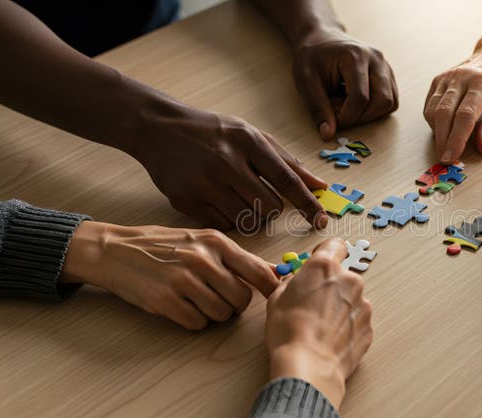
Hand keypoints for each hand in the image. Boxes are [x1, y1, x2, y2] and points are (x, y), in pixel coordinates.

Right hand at [61, 221, 280, 329]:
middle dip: (235, 304)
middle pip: (242, 299)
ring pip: (222, 314)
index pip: (258, 271)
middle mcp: (203, 260)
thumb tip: (275, 272)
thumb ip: (237, 258)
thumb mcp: (202, 240)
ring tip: (197, 299)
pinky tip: (181, 306)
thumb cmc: (163, 245)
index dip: (270, 288)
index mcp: (216, 242)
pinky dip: (193, 320)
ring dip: (214, 314)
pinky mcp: (166, 300)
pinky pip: (197, 323)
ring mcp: (183, 280)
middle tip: (219, 297)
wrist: (115, 250)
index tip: (273, 296)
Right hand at [130, 108, 327, 230]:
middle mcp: (227, 161)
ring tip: (235, 195)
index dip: (308, 203)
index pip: (287, 180)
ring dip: (249, 215)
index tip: (322, 221)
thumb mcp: (252, 136)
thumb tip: (320, 186)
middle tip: (257, 195)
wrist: (160, 128)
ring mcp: (204, 182)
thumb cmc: (214, 132)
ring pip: (247, 220)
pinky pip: (223, 225)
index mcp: (248, 142)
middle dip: (271, 208)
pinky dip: (227, 218)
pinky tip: (217, 200)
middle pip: (269, 207)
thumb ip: (287, 162)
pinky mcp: (185, 199)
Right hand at [265, 238, 372, 408]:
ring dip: (338, 307)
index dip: (325, 253)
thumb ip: (292, 282)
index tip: (319, 262)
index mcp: (325, 267)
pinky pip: (356, 320)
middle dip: (330, 286)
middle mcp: (349, 281)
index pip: (334, 245)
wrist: (308, 366)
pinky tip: (329, 338)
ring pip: (350, 299)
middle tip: (312, 304)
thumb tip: (297, 282)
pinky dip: (346, 326)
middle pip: (342, 275)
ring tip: (319, 326)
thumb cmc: (289, 332)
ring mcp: (362, 304)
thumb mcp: (277, 297)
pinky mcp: (368, 326)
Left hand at [292, 30, 397, 138]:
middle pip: (383, 101)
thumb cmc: (312, 57)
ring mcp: (386, 67)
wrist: (322, 39)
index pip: (361, 98)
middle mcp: (377, 60)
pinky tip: (356, 103)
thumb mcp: (305, 80)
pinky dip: (375, 110)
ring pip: (390, 103)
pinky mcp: (388, 75)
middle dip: (362, 117)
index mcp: (356, 56)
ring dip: (370, 115)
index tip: (332, 120)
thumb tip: (328, 135)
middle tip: (340, 113)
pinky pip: (391, 101)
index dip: (347, 117)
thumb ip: (318, 107)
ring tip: (347, 106)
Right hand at [424, 49, 481, 162]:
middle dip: (443, 140)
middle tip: (445, 159)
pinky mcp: (437, 80)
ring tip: (446, 146)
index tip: (451, 157)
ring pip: (433, 110)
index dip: (457, 139)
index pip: (465, 115)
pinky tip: (443, 130)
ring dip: (437, 132)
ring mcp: (446, 78)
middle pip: (444, 113)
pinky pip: (429, 106)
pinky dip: (433, 122)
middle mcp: (461, 77)